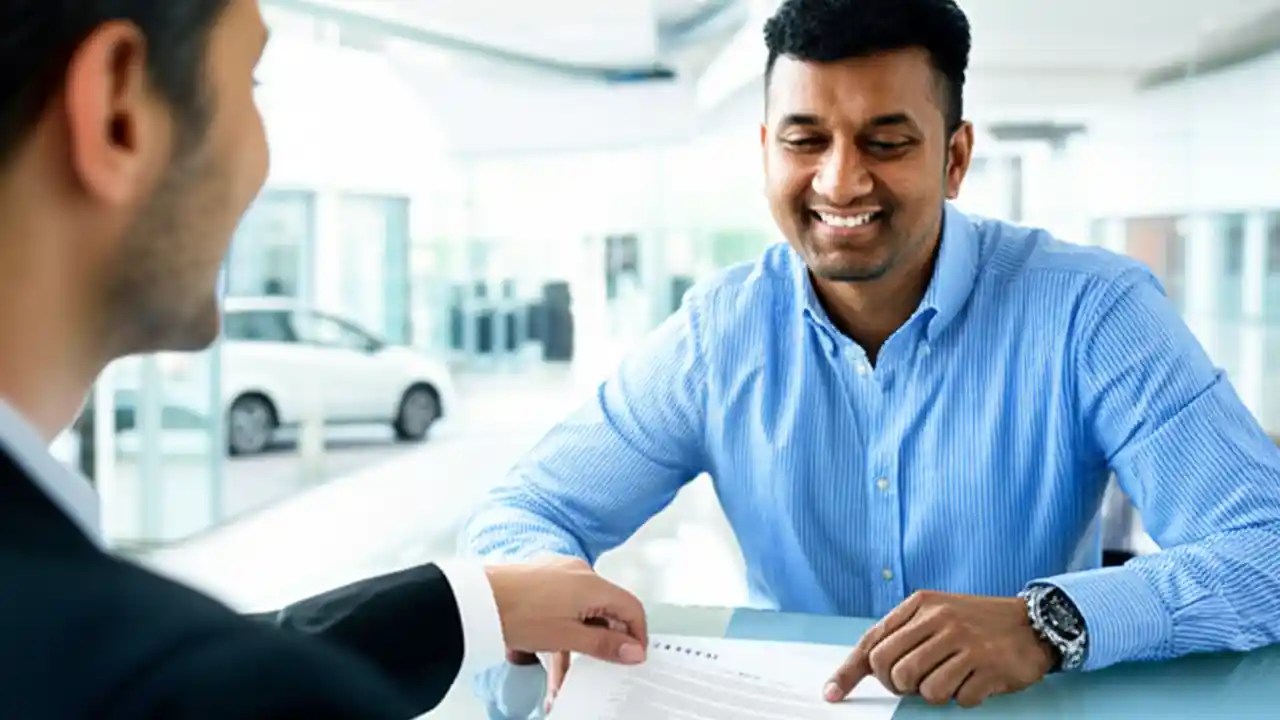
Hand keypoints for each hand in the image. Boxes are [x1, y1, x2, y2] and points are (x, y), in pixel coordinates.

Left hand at [486, 557, 646, 666]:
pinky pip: (562, 608)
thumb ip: (605, 645)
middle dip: (603, 644)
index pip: (630, 607)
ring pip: (580, 614)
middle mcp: (579, 573)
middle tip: (601, 668)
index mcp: (591, 583)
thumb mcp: (567, 638)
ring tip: (563, 678)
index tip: (633, 656)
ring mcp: (559, 575)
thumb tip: (633, 651)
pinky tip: (549, 658)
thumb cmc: (517, 612)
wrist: (476, 600)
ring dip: (576, 645)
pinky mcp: (541, 580)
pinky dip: (561, 632)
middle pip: (605, 610)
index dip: (636, 635)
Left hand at [826, 591, 1054, 707]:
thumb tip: (863, 666)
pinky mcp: (990, 666)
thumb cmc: (975, 623)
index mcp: (920, 605)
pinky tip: (975, 680)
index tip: (832, 693)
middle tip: (915, 683)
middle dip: (898, 686)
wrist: (1033, 623)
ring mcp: (966, 642)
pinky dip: (964, 697)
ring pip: (924, 689)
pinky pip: (958, 699)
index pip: (872, 642)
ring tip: (951, 677)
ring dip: (933, 693)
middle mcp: (940, 620)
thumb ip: (901, 634)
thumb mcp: (935, 614)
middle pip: (892, 670)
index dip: (848, 672)